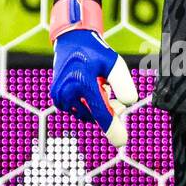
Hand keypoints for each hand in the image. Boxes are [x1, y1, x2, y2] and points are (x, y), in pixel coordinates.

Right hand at [49, 0, 137, 148]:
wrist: (71, 42)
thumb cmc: (95, 53)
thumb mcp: (114, 63)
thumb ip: (123, 83)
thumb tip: (128, 103)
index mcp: (81, 81)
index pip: (100, 111)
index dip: (112, 127)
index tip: (121, 142)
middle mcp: (67, 91)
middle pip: (95, 114)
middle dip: (107, 108)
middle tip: (109, 89)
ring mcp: (60, 97)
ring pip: (87, 114)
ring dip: (97, 105)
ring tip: (97, 85)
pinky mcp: (58, 100)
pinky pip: (79, 111)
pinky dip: (87, 104)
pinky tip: (89, 89)